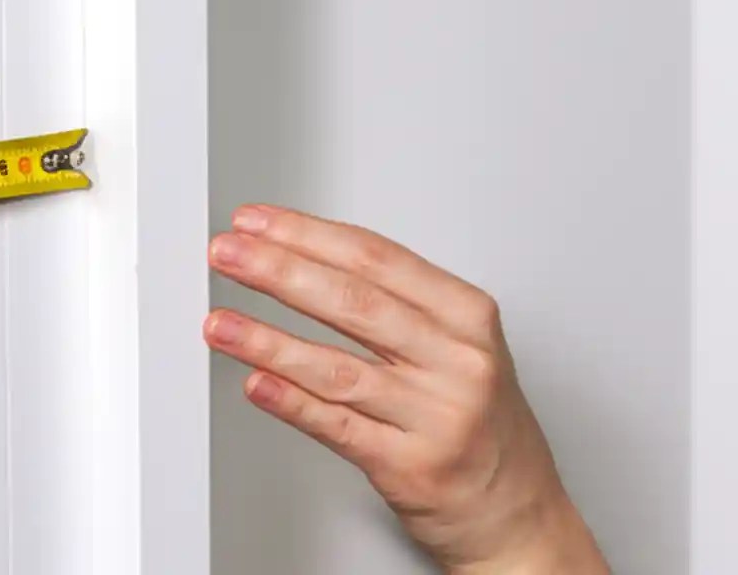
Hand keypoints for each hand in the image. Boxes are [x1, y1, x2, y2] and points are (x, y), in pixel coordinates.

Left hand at [206, 204, 608, 573]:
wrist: (517, 513)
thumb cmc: (480, 424)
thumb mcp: (460, 347)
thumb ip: (395, 305)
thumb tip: (302, 261)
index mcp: (466, 317)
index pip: (375, 258)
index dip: (307, 235)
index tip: (258, 223)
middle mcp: (456, 361)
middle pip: (353, 302)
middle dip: (278, 270)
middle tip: (228, 253)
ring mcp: (436, 416)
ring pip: (337, 366)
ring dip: (267, 340)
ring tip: (219, 323)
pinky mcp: (411, 467)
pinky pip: (338, 427)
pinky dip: (290, 402)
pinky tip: (256, 383)